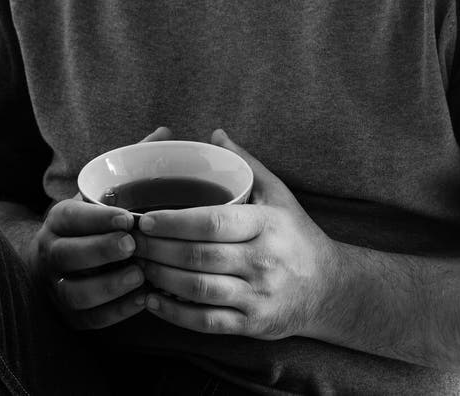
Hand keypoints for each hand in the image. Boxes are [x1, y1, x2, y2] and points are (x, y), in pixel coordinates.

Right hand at [28, 125, 172, 329]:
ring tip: (140, 277)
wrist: (61, 259)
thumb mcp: (106, 190)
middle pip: (68, 255)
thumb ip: (132, 163)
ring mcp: (58, 286)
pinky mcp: (71, 316)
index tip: (128, 218)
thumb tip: (166, 133)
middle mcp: (52, 252)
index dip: (97, 219)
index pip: (72, 217)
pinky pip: (88, 319)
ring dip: (108, 286)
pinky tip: (141, 301)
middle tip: (134, 246)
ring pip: (75, 292)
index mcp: (60, 218)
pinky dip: (114, 312)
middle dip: (101, 251)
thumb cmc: (95, 218)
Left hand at [132, 129, 337, 339]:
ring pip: (198, 290)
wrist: (329, 289)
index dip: (174, 221)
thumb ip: (246, 164)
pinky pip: (206, 322)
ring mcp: (257, 296)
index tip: (145, 218)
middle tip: (130, 241)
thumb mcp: (278, 194)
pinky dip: (174, 313)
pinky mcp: (251, 325)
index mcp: (266, 224)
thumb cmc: (296, 234)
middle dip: (158, 249)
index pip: (213, 222)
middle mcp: (262, 261)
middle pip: (199, 256)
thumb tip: (215, 135)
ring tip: (137, 264)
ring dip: (160, 278)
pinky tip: (152, 300)